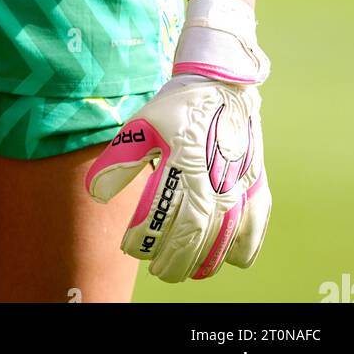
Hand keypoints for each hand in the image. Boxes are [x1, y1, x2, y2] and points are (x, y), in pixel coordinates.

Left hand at [84, 0, 271, 282]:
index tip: (130, 245)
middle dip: (174, 260)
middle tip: (157, 269)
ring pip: (226, 239)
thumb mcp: (143, 124)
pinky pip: (256, 227)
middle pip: (197, 236)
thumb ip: (121, 159)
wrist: (224, 83)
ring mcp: (240, 184)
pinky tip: (227, 257)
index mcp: (186, 162)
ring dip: (205, 260)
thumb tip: (96, 194)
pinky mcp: (257, 184)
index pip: (167, 216)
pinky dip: (243, 248)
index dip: (148, 238)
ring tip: (186, 270)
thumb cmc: (179, 104)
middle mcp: (216, 178)